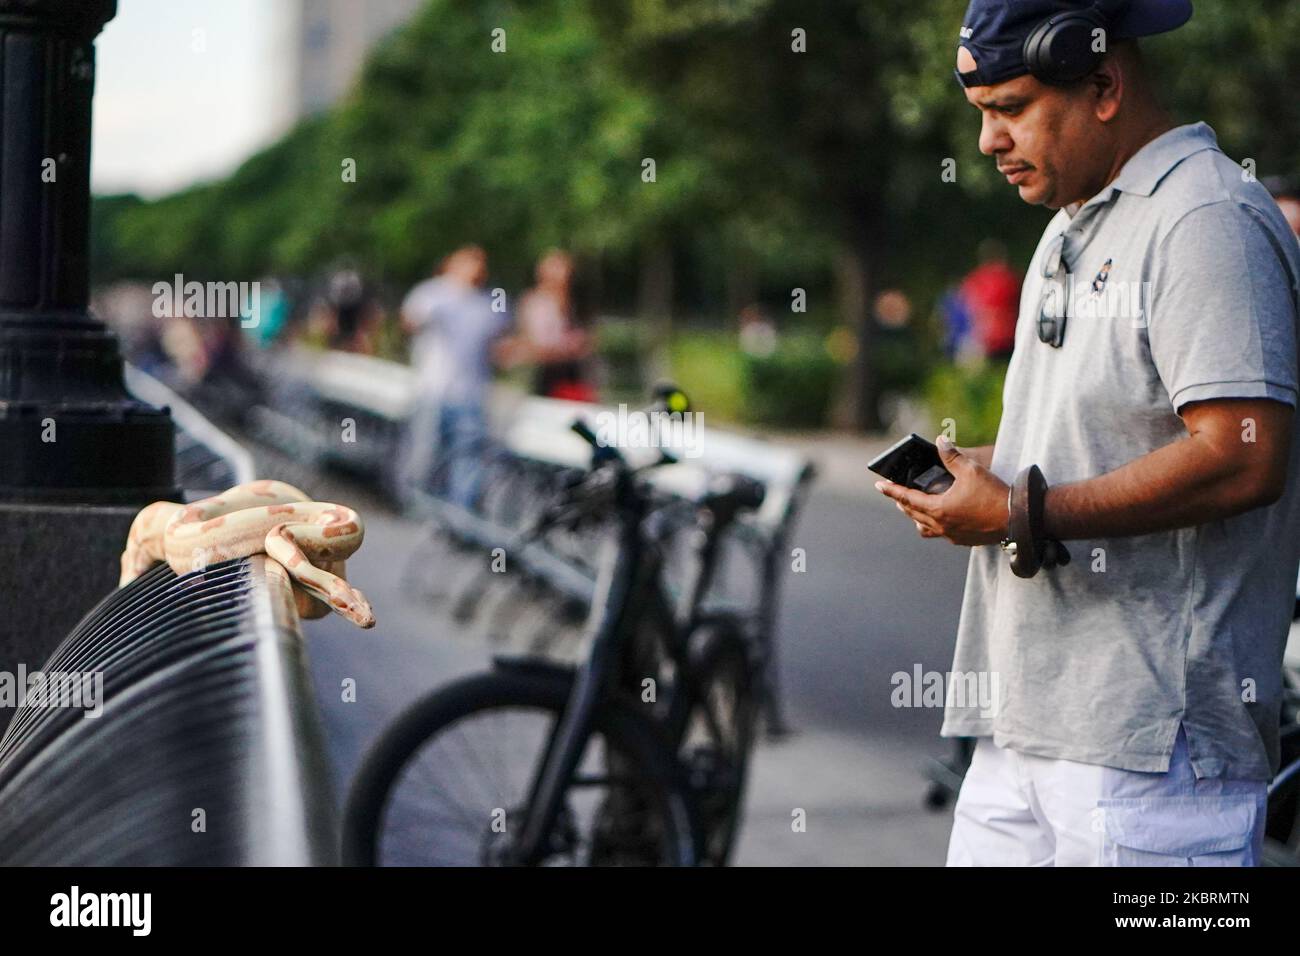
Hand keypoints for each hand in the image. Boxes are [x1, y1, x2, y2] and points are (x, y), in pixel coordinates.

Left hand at [874, 436, 1009, 545]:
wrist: (1017, 519)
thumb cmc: (994, 494)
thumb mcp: (971, 470)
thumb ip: (952, 456)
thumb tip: (941, 440)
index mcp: (938, 508)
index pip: (907, 498)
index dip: (892, 491)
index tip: (879, 485)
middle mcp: (941, 525)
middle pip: (913, 514)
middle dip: (903, 503)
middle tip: (897, 494)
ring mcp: (952, 535)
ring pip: (925, 528)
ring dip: (917, 517)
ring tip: (915, 508)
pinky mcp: (963, 540)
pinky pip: (941, 534)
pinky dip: (934, 525)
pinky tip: (941, 517)